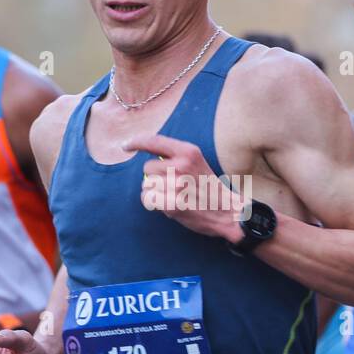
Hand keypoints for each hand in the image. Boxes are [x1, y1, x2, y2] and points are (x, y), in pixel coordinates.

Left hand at [126, 133, 243, 243]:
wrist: (227, 212)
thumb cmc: (209, 188)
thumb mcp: (196, 163)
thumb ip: (175, 158)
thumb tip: (147, 160)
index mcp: (188, 151)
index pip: (154, 141)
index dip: (136, 142)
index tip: (126, 145)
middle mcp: (181, 165)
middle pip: (147, 167)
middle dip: (154, 177)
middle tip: (172, 185)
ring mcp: (177, 185)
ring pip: (146, 184)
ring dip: (154, 191)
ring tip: (172, 196)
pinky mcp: (172, 203)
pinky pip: (148, 198)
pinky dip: (153, 203)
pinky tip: (167, 204)